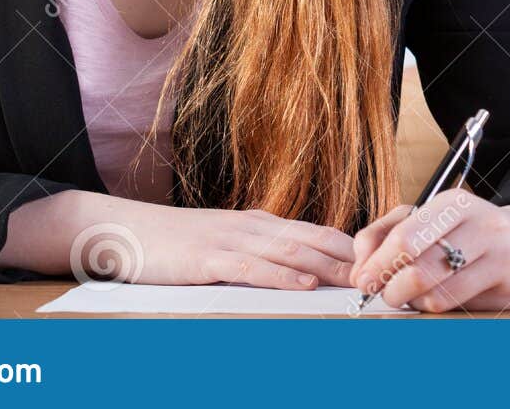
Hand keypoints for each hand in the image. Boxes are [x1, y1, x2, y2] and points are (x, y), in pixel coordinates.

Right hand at [0, 190, 355, 288]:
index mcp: (260, 223)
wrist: (126, 231)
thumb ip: (260, 253)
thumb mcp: (225, 244)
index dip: (349, 247)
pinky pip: (254, 269)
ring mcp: (232, 240)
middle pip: (313, 239)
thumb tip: (298, 270)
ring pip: (291, 252)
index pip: (315, 232)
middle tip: (383, 273)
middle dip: (351, 258)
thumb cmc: (176, 245)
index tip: (380, 261)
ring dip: (328, 268)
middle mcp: (253, 226)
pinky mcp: (210, 259)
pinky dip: (283, 277)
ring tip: (359, 282)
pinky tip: (305, 286)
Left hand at [349, 189, 509, 311]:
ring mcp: (502, 255)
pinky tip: (441, 297)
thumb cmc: (466, 234)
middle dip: (392, 287)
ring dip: (415, 301)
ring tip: (415, 294)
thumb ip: (385, 233)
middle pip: (419, 268)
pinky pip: (458, 308)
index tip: (362, 280)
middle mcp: (483, 224)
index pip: (406, 235)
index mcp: (455, 202)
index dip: (378, 263)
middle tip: (386, 294)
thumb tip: (359, 261)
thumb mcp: (427, 220)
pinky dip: (438, 308)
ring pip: (437, 294)